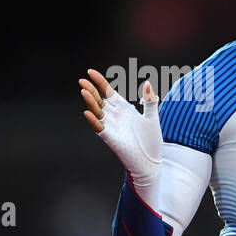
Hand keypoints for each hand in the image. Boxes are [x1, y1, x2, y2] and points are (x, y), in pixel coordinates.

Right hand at [79, 68, 161, 190]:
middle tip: (82, 80)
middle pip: (100, 100)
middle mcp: (115, 117)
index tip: (90, 72)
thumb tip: (147, 82)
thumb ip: (150, 101)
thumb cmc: (152, 142)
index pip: (108, 92)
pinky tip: (88, 113)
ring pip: (98, 112)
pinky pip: (100, 128)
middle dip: (91, 90)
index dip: (100, 82)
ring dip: (91, 102)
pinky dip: (94, 121)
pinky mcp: (112, 139)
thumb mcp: (152, 118)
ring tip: (84, 91)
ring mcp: (112, 127)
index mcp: (124, 109)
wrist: (152, 163)